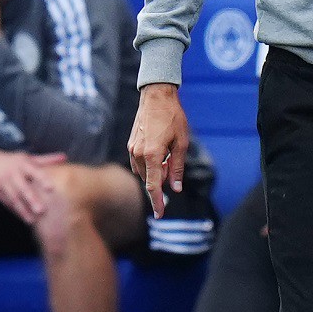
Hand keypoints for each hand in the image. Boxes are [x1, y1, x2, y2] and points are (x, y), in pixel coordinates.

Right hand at [0, 149, 65, 223]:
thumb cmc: (13, 161)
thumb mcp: (28, 157)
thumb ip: (46, 159)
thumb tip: (64, 157)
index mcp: (23, 164)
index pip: (34, 171)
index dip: (42, 179)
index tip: (51, 188)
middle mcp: (13, 173)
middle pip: (23, 187)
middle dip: (31, 199)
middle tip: (41, 210)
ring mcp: (3, 182)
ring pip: (14, 198)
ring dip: (23, 209)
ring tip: (32, 220)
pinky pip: (6, 202)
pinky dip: (14, 210)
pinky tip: (22, 217)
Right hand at [127, 83, 190, 216]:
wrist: (156, 96)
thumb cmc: (172, 118)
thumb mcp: (182, 143)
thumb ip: (177, 168)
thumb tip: (175, 188)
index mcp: (152, 155)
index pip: (153, 186)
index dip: (157, 202)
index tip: (160, 215)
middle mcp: (138, 154)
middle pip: (150, 179)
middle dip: (161, 179)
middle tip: (173, 166)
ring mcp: (132, 149)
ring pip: (144, 172)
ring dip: (155, 171)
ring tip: (168, 155)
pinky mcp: (131, 144)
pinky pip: (138, 163)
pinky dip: (149, 165)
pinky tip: (159, 154)